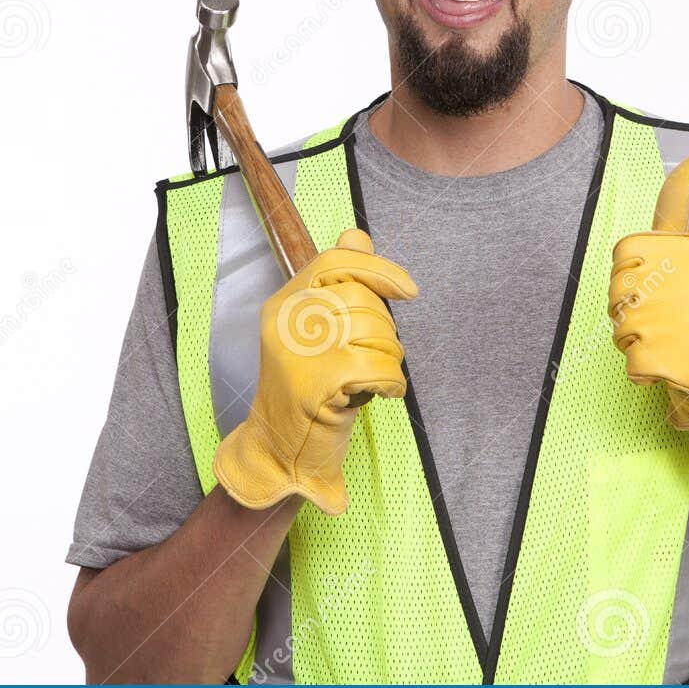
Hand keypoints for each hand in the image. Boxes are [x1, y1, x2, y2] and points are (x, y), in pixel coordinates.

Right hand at [213, 227, 417, 513]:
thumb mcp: (316, 331)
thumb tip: (356, 235)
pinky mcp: (318, 381)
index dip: (379, 269)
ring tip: (374, 379)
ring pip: (375, 332)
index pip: (335, 262)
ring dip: (389, 358)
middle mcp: (285, 320)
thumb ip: (336, 283)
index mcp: (283, 302)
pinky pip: (380, 366)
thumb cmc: (307, 391)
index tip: (408, 290)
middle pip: (362, 299)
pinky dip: (392, 382)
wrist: (280, 452)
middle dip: (384, 330)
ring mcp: (299, 350)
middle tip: (375, 359)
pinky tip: (382, 394)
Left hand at [608, 154, 688, 440]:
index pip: (623, 255)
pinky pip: (631, 363)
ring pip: (620, 328)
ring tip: (672, 342)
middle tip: (669, 321)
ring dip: (636, 342)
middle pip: (616, 292)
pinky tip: (672, 367)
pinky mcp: (678, 360)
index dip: (631, 275)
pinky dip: (644, 372)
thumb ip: (682, 204)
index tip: (662, 286)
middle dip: (631, 311)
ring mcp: (686, 321)